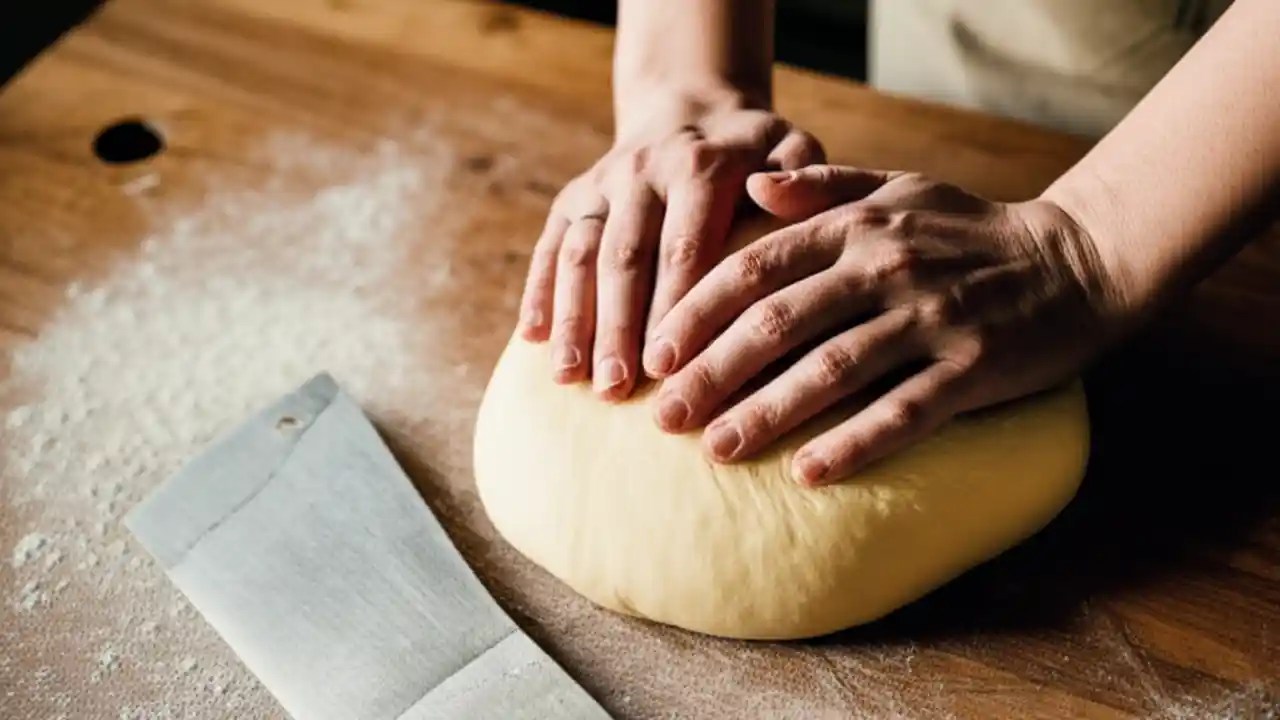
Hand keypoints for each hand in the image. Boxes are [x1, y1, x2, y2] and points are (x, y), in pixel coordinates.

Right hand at [518, 87, 823, 399]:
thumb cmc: (756, 153)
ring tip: (570, 377)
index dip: (672, 306)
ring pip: (580, 255)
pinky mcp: (572, 199)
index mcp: (698, 166)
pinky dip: (539, 292)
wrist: (691, 108)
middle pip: (624, 257)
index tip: (670, 365)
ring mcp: (600, 186)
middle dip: (617, 326)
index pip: (683, 246)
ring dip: (573, 318)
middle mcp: (641, 173)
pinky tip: (533, 341)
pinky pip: (550, 247)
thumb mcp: (791, 147)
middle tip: (617, 389)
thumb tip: (770, 193)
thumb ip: (802, 174)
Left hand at [643, 165, 1129, 485]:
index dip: (697, 312)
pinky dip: (856, 445)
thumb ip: (821, 186)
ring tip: (714, 449)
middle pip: (779, 322)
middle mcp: (887, 267)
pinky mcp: (975, 368)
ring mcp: (932, 319)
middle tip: (662, 416)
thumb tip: (750, 184)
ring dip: (768, 412)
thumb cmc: (969, 229)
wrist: (1080, 259)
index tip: (654, 353)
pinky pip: (905, 413)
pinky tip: (808, 475)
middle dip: (712, 371)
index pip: (756, 266)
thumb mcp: (896, 187)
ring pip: (832, 370)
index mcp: (858, 225)